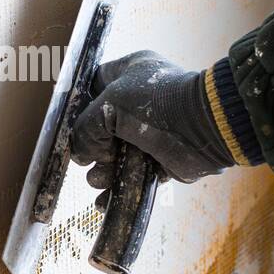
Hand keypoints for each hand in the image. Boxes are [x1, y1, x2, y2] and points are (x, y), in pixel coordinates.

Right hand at [70, 51, 233, 206]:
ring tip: (100, 180)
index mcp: (129, 73)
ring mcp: (150, 132)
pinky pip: (133, 175)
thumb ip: (85, 128)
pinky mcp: (160, 159)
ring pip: (116, 155)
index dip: (81, 105)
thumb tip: (80, 154)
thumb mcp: (109, 105)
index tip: (70, 126)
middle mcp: (139, 101)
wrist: (202, 126)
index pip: (95, 84)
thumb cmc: (156, 102)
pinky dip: (119, 188)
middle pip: (102, 128)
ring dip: (103, 172)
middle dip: (92, 149)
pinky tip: (105, 199)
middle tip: (89, 159)